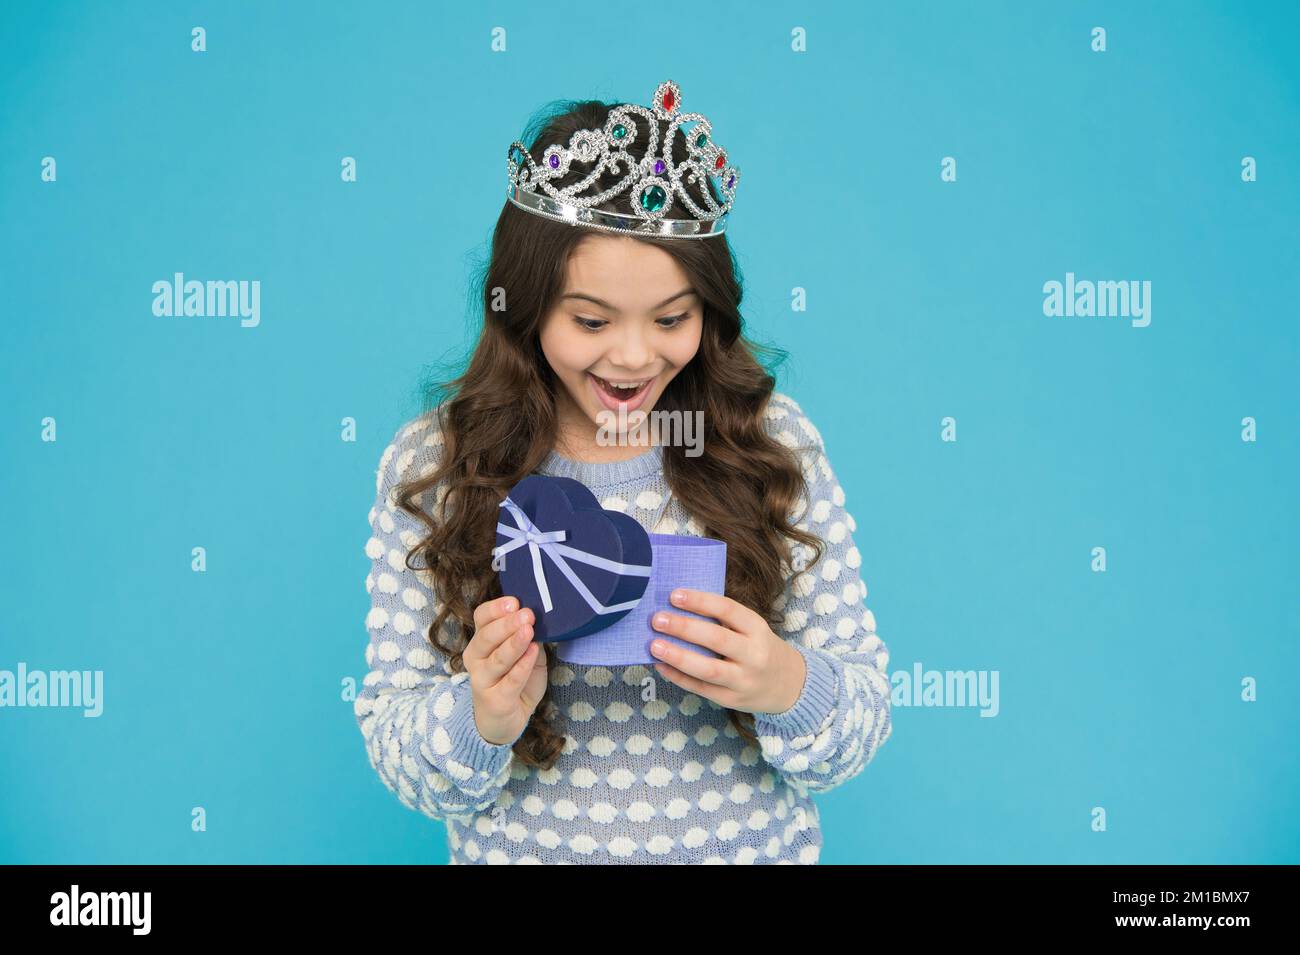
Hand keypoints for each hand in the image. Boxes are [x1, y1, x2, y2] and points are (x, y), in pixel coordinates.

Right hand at [465, 595, 548, 744]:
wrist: (505, 721)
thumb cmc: (514, 680)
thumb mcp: (523, 654)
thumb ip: (527, 638)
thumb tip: (537, 621)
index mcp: (481, 641)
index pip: (481, 618)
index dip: (496, 609)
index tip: (515, 601)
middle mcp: (476, 658)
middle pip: (487, 636)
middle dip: (508, 624)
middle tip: (527, 615)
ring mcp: (483, 680)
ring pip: (497, 658)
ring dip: (514, 643)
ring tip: (529, 630)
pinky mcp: (495, 700)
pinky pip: (510, 680)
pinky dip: (522, 666)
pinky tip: (532, 654)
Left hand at [647, 588, 806, 715]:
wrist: (790, 686)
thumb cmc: (761, 649)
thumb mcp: (753, 629)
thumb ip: (724, 620)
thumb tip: (678, 607)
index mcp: (758, 629)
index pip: (728, 610)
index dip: (700, 601)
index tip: (674, 595)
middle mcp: (754, 655)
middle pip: (717, 639)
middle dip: (684, 628)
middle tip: (657, 619)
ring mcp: (743, 680)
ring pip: (708, 669)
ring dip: (678, 656)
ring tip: (654, 645)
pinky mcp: (732, 700)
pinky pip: (701, 689)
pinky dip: (679, 677)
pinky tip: (661, 666)